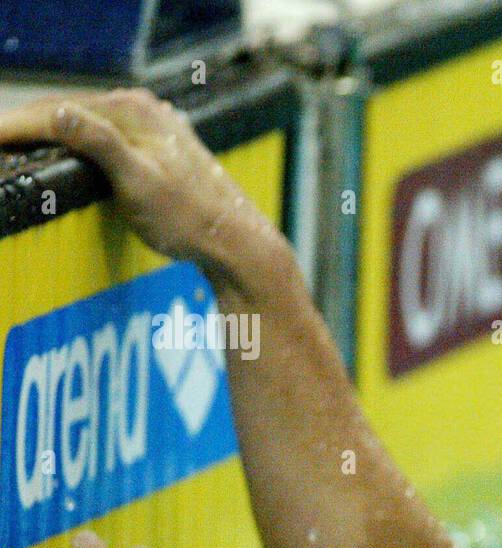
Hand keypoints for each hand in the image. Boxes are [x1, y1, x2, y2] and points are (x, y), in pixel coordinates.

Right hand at [0, 88, 274, 278]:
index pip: (57, 112)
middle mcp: (143, 110)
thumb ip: (99, 143)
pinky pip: (104, 136)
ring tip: (14, 142)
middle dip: (25, 125)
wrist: (236, 241)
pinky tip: (63, 147)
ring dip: (48, 131)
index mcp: (132, 111)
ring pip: (85, 123)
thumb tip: (58, 112)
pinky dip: (75, 140)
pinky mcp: (158, 147)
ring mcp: (153, 127)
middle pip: (68, 112)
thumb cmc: (189, 218)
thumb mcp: (138, 181)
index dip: (16, 126)